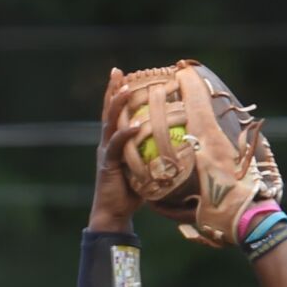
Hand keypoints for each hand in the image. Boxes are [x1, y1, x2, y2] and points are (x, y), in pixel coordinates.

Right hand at [89, 68, 142, 232]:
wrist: (114, 214)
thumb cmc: (132, 194)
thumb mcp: (144, 168)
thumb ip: (153, 153)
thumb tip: (180, 143)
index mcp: (114, 143)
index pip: (115, 114)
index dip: (117, 93)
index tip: (122, 74)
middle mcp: (107, 144)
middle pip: (108, 112)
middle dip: (112, 90)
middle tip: (117, 71)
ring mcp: (106, 153)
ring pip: (110, 123)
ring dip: (117, 104)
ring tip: (125, 88)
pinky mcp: (108, 165)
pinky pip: (116, 146)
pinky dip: (125, 134)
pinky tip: (135, 125)